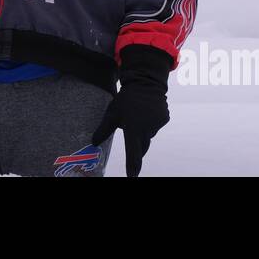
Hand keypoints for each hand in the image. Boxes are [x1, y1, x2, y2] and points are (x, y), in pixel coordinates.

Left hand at [91, 45, 172, 176]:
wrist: (145, 81)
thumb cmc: (126, 99)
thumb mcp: (111, 113)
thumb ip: (103, 129)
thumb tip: (93, 142)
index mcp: (133, 129)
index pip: (132, 154)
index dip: (132, 167)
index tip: (132, 177)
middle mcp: (147, 129)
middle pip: (141, 147)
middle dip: (135, 146)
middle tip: (131, 130)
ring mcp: (157, 124)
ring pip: (148, 135)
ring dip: (142, 131)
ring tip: (136, 114)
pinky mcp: (164, 119)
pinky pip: (155, 127)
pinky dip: (150, 123)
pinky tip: (145, 111)